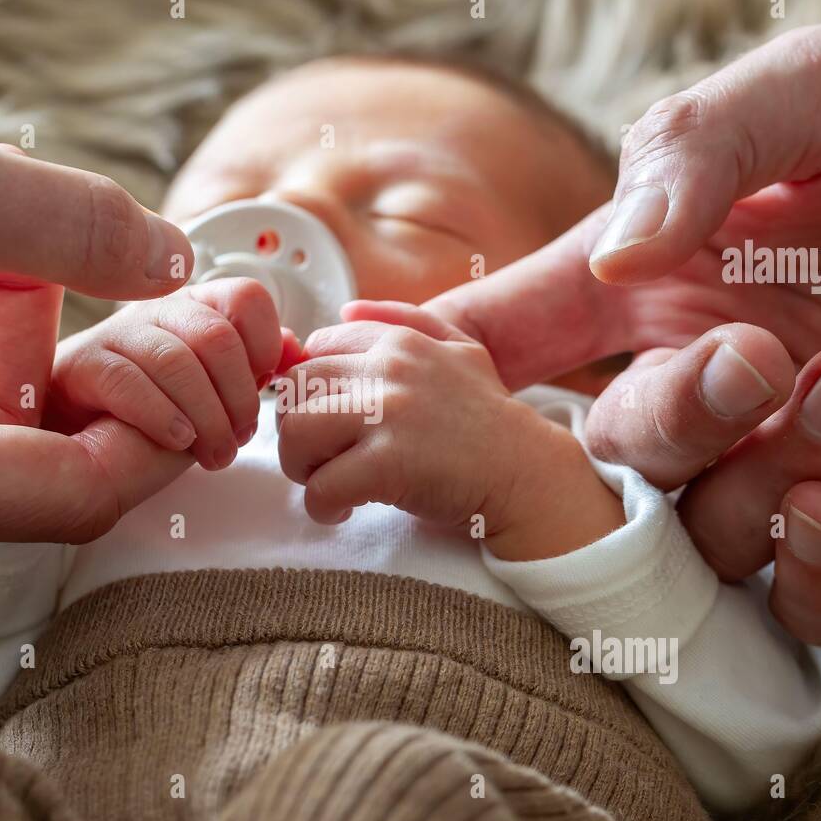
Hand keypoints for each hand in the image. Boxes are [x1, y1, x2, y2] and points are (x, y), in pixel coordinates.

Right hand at [45, 278, 284, 470]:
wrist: (72, 426)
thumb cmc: (150, 407)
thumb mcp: (210, 387)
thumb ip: (252, 366)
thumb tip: (296, 351)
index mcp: (196, 309)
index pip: (247, 298)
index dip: (265, 345)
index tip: (264, 386)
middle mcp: (158, 311)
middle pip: (217, 337)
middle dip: (238, 398)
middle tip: (238, 438)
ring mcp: (117, 334)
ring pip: (178, 362)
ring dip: (207, 419)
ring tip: (213, 454)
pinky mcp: (82, 365)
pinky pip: (130, 383)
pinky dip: (163, 417)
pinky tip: (177, 441)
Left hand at [277, 303, 621, 557]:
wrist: (526, 474)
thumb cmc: (487, 420)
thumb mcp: (459, 349)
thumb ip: (403, 319)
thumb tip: (343, 309)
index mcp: (399, 342)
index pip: (314, 349)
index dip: (310, 391)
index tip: (328, 421)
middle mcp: (389, 370)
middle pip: (294, 391)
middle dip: (297, 428)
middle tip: (322, 458)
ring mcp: (388, 415)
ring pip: (296, 434)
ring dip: (301, 467)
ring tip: (329, 482)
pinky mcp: (387, 465)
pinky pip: (321, 486)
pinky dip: (322, 506)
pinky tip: (343, 510)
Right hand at [426, 8, 820, 638]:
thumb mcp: (820, 87)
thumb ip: (699, 152)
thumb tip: (616, 256)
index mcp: (663, 280)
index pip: (516, 333)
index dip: (436, 361)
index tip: (365, 377)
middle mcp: (705, 377)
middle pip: (601, 460)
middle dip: (659, 427)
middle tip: (747, 359)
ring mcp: (786, 456)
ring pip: (692, 537)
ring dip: (748, 483)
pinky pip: (796, 599)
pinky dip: (795, 575)